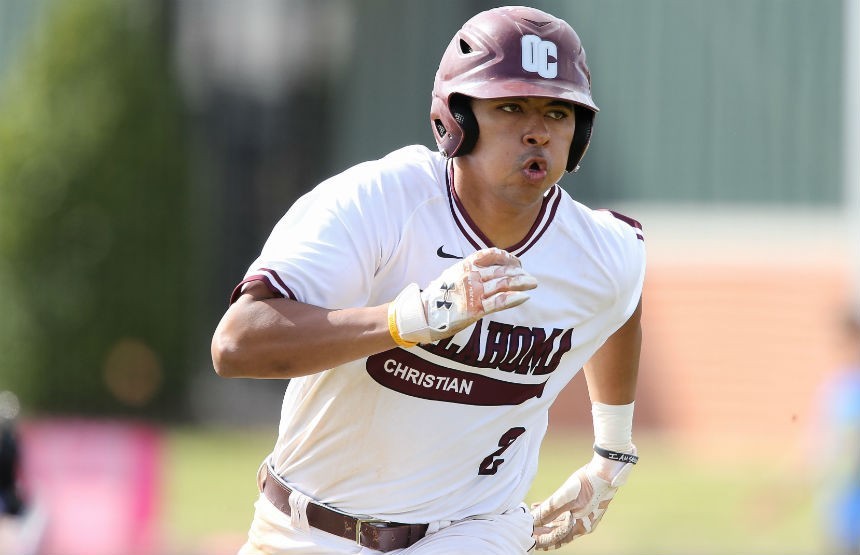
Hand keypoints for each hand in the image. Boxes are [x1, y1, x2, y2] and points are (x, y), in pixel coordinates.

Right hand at [390, 248, 536, 344]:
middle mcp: (470, 277)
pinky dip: (512, 298)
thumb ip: (467, 274)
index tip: (517, 261)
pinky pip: (497, 302)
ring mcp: (472, 292)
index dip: (506, 256)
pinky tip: (524, 297)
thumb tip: (483, 272)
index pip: (489, 254)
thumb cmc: (437, 298)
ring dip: (520, 283)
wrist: (421, 315)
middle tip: (530, 277)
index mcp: (464, 267)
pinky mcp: (474, 309)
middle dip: (518, 272)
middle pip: (500, 270)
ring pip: (502, 284)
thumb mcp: (451, 278)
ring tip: (532, 284)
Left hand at [530, 445, 635, 549]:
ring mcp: (584, 513)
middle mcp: (584, 523)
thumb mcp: (566, 499)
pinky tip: (539, 506)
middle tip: (528, 530)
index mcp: (582, 527)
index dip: (544, 541)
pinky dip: (552, 510)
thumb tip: (534, 522)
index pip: (559, 539)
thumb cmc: (588, 484)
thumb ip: (549, 511)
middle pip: (559, 531)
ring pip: (561, 521)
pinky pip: (564, 510)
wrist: (606, 469)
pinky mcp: (583, 503)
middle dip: (543, 530)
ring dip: (546, 520)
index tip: (531, 541)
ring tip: (531, 518)